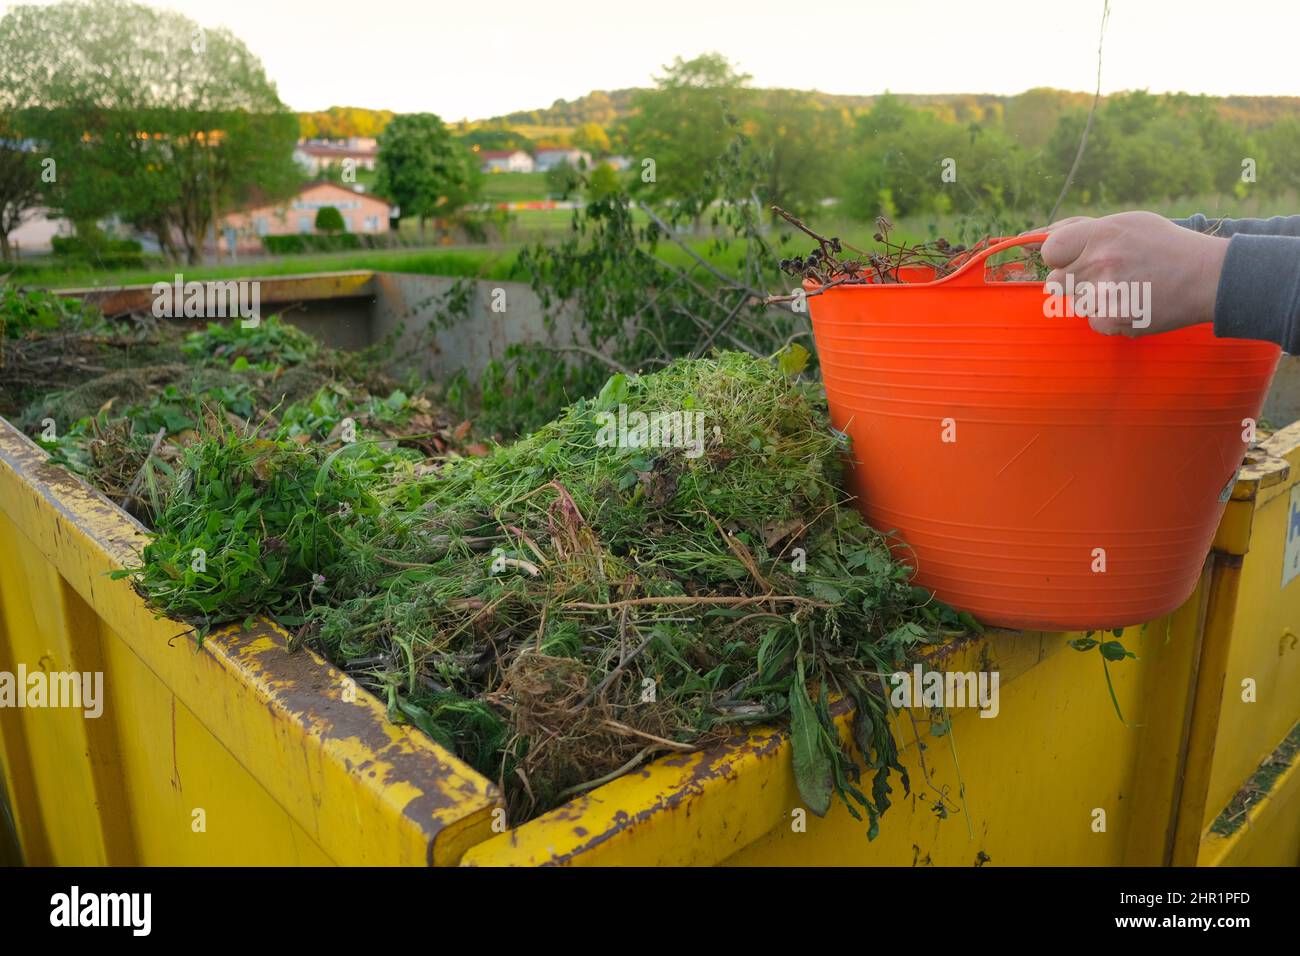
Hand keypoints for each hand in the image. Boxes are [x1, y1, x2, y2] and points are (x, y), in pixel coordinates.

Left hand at [1036, 211, 1227, 335]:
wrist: (1206, 277)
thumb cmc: (1165, 245)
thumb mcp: (1128, 223)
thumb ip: (1084, 229)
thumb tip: (1042, 237)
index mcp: (1100, 235)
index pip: (1051, 252)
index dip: (1059, 257)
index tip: (1072, 260)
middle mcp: (1098, 263)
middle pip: (1056, 282)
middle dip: (1074, 280)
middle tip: (1104, 276)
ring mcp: (1104, 294)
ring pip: (1077, 303)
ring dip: (1094, 300)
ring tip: (1127, 288)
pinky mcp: (1112, 319)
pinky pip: (1093, 322)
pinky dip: (1109, 317)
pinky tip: (1133, 303)